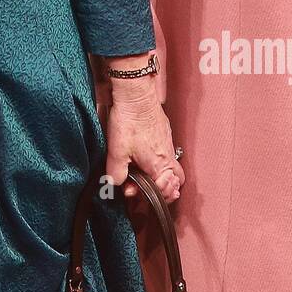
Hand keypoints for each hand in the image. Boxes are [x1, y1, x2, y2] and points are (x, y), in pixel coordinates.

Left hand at [103, 61, 183, 204]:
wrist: (136, 95)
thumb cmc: (129, 121)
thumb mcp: (117, 152)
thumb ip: (116, 173)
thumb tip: (115, 183)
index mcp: (159, 165)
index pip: (167, 191)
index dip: (153, 196)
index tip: (135, 192)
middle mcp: (168, 156)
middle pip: (175, 181)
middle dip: (163, 188)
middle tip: (145, 186)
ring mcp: (168, 143)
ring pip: (171, 166)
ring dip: (159, 173)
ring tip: (142, 171)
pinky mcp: (164, 132)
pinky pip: (166, 151)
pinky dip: (157, 159)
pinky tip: (142, 154)